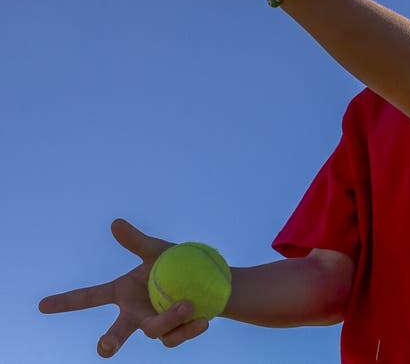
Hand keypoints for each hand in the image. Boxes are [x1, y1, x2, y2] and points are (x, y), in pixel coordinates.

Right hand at [38, 219, 209, 356]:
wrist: (206, 282)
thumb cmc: (176, 263)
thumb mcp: (157, 250)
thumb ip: (136, 242)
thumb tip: (115, 223)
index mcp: (123, 292)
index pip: (90, 297)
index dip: (66, 302)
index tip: (42, 305)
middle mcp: (134, 313)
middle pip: (117, 331)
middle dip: (110, 341)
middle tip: (104, 347)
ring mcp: (152, 325)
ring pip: (153, 330)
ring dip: (169, 318)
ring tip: (187, 304)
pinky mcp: (172, 334)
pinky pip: (176, 336)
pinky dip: (188, 328)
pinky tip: (202, 319)